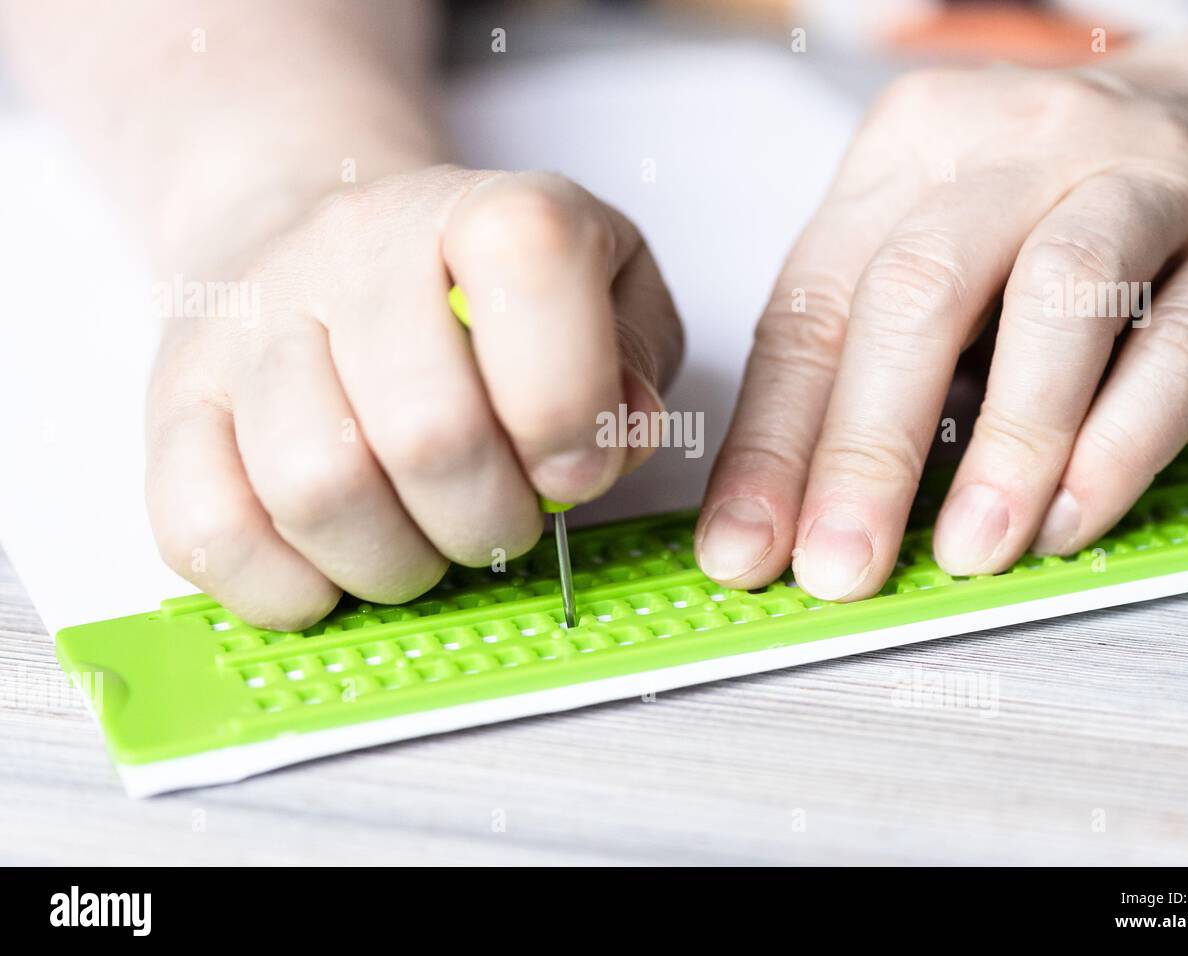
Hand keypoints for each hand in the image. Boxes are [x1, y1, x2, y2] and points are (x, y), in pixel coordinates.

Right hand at [147, 166, 680, 628]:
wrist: (318, 245)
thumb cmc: (483, 295)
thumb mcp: (604, 296)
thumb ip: (633, 363)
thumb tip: (614, 441)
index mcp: (486, 209)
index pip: (534, 266)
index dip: (570, 406)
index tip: (573, 471)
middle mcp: (356, 246)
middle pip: (429, 430)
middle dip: (488, 524)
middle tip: (499, 524)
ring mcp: (250, 320)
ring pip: (318, 491)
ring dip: (395, 563)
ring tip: (421, 541)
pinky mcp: (176, 400)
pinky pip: (208, 532)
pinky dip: (290, 588)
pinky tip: (336, 564)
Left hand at [698, 45, 1187, 600]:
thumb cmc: (1062, 201)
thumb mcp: (940, 243)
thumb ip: (861, 353)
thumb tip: (786, 512)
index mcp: (912, 147)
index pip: (813, 304)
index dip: (771, 439)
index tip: (745, 542)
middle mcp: (1021, 145)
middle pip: (919, 291)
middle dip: (866, 448)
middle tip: (839, 562)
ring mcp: (1146, 181)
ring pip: (1062, 299)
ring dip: (1007, 443)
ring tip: (969, 548)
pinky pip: (1183, 345)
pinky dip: (1121, 443)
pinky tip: (1070, 515)